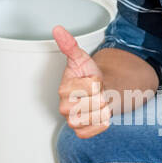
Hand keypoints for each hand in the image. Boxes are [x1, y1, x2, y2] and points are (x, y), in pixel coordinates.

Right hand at [53, 25, 111, 139]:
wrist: (98, 91)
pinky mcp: (80, 132)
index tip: (93, 79)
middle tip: (97, 93)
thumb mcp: (82, 58)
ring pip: (95, 118)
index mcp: (64, 89)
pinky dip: (100, 124)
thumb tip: (58, 30)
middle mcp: (64, 106)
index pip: (91, 86)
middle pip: (95, 103)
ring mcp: (71, 120)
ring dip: (103, 110)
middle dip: (102, 96)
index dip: (97, 82)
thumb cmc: (88, 76)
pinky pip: (92, 132)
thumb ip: (70, 45)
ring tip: (99, 103)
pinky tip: (99, 115)